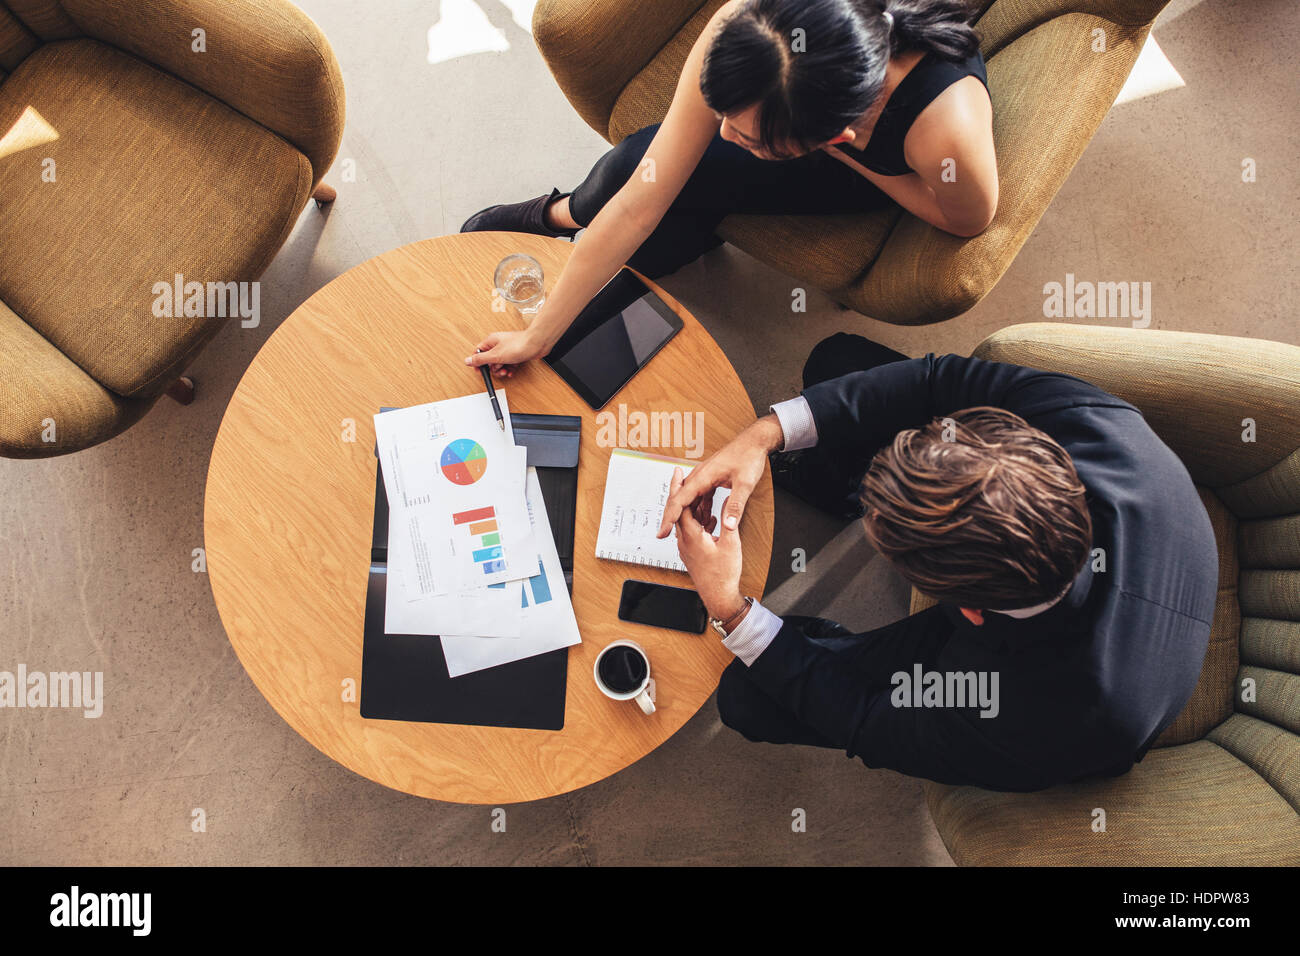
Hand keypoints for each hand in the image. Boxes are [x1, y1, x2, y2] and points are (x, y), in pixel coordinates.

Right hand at [465, 328, 544, 378]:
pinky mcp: (515, 354)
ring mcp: (507, 349)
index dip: (478, 363)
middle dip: (493, 368)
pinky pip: (508, 363)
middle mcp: (498, 344)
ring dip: (502, 369)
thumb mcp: (495, 355)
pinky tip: (512, 370)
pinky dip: (509, 368)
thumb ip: (480, 359)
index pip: (478, 353)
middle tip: (499, 368)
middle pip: (489, 360)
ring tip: (506, 370)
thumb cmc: (518, 345)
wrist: (536, 344)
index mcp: (490, 341)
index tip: (481, 371)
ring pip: (499, 363)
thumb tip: (468, 360)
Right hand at [656, 414, 783, 538]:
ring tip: (687, 532)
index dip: (669, 518)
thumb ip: (736, 506)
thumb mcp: (745, 484)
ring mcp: (704, 477)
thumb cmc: (748, 456)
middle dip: (671, 518)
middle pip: (679, 499)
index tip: (662, 532)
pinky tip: (704, 520)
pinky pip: (699, 496)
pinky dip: (699, 509)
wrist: (754, 441)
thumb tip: (728, 525)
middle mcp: (699, 476)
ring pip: (688, 499)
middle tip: (664, 534)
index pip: (679, 500)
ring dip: (687, 515)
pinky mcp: (710, 478)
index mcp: (703, 476)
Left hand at [671, 467, 745, 620]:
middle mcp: (685, 542)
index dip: (680, 488)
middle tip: (682, 476)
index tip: (679, 474)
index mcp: (692, 537)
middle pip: (679, 512)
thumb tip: (728, 503)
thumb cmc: (723, 575)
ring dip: (692, 508)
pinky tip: (709, 519)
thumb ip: (728, 521)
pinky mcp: (692, 554)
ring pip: (685, 522)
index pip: (681, 507)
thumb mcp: (731, 544)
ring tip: (700, 496)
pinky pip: (691, 532)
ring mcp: (687, 548)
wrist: (719, 597)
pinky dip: (698, 521)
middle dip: (681, 493)